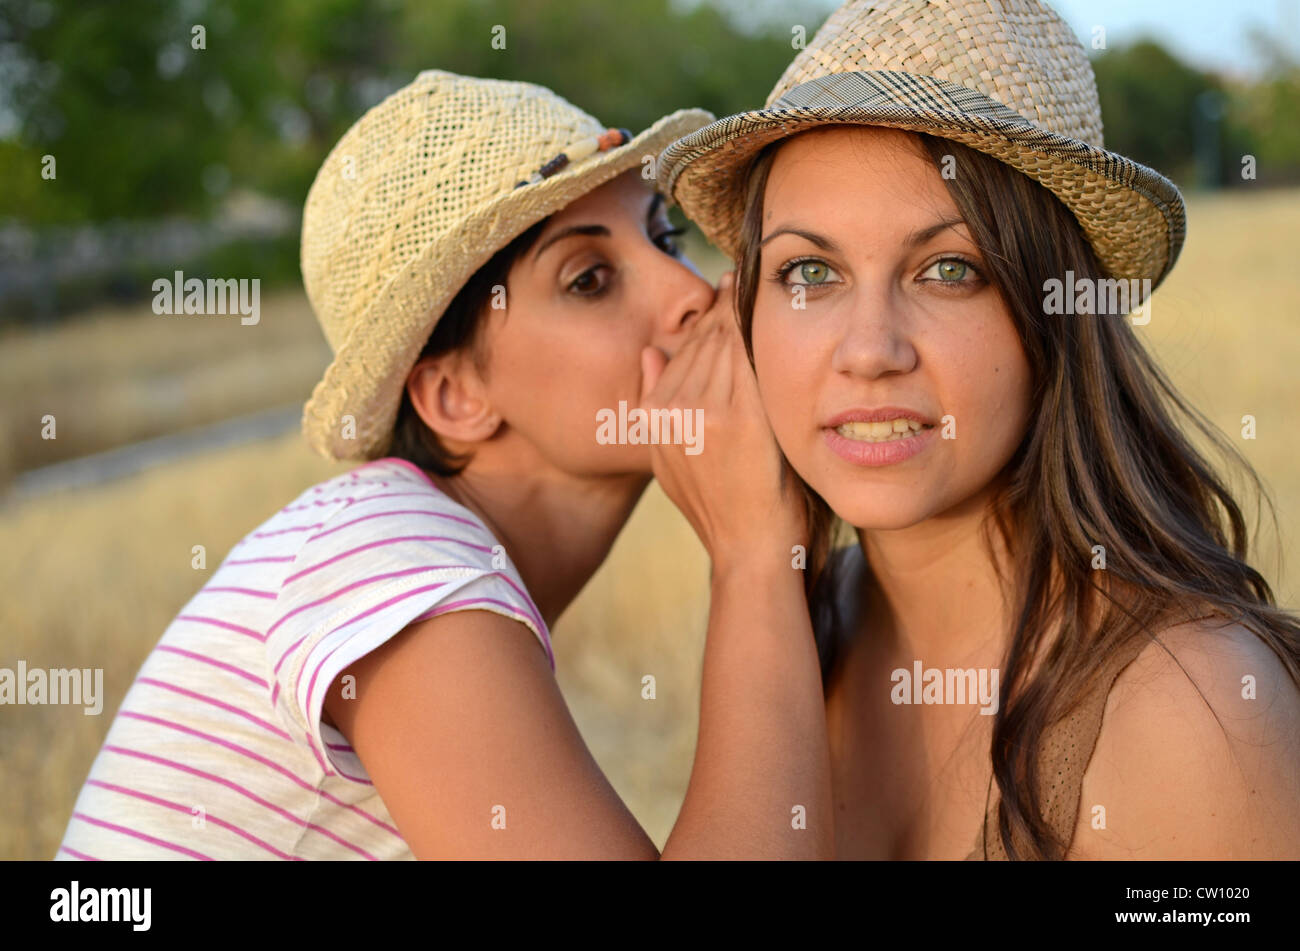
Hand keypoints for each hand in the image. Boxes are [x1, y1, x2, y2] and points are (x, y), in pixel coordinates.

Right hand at [640, 272, 806, 574]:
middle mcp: (672, 410)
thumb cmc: (722, 510)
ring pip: (725, 341)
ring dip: (741, 311)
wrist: (750, 552)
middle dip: (723, 307)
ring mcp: (703, 413)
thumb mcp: (668, 460)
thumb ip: (653, 403)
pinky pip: (748, 356)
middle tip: (745, 280)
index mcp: (654, 417)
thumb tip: (650, 351)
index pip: (680, 349)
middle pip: (702, 339)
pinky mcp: (738, 418)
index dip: (706, 318)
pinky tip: (768, 310)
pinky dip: (757, 329)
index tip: (726, 294)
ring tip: (757, 286)